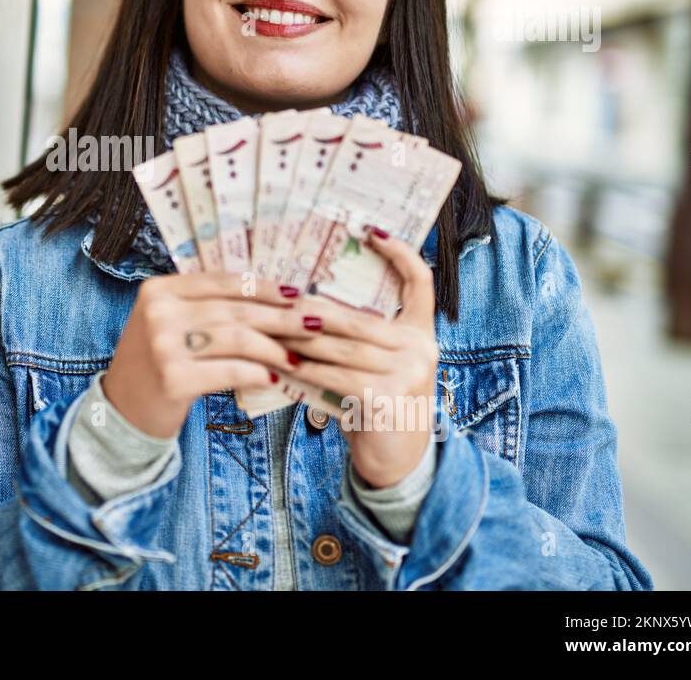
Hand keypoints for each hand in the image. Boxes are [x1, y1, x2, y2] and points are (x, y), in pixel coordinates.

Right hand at [104, 271, 318, 438]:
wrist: (123, 411)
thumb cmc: (155, 364)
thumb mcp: (169, 324)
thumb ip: (205, 307)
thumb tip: (271, 297)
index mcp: (159, 290)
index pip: (222, 281)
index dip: (263, 286)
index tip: (296, 293)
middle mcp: (158, 312)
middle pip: (235, 310)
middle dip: (280, 317)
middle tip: (313, 324)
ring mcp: (163, 346)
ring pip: (238, 339)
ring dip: (275, 349)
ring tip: (296, 357)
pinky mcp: (174, 379)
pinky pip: (231, 371)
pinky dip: (258, 374)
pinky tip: (274, 378)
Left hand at [266, 226, 439, 488]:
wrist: (397, 460)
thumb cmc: (376, 404)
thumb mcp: (376, 365)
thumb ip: (359, 337)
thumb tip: (304, 305)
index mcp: (420, 333)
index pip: (419, 282)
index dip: (398, 253)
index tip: (371, 230)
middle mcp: (421, 348)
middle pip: (358, 317)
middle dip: (312, 310)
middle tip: (276, 300)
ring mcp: (410, 373)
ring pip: (342, 346)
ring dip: (300, 340)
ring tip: (269, 331)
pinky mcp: (390, 398)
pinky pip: (337, 376)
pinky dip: (307, 371)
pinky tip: (283, 364)